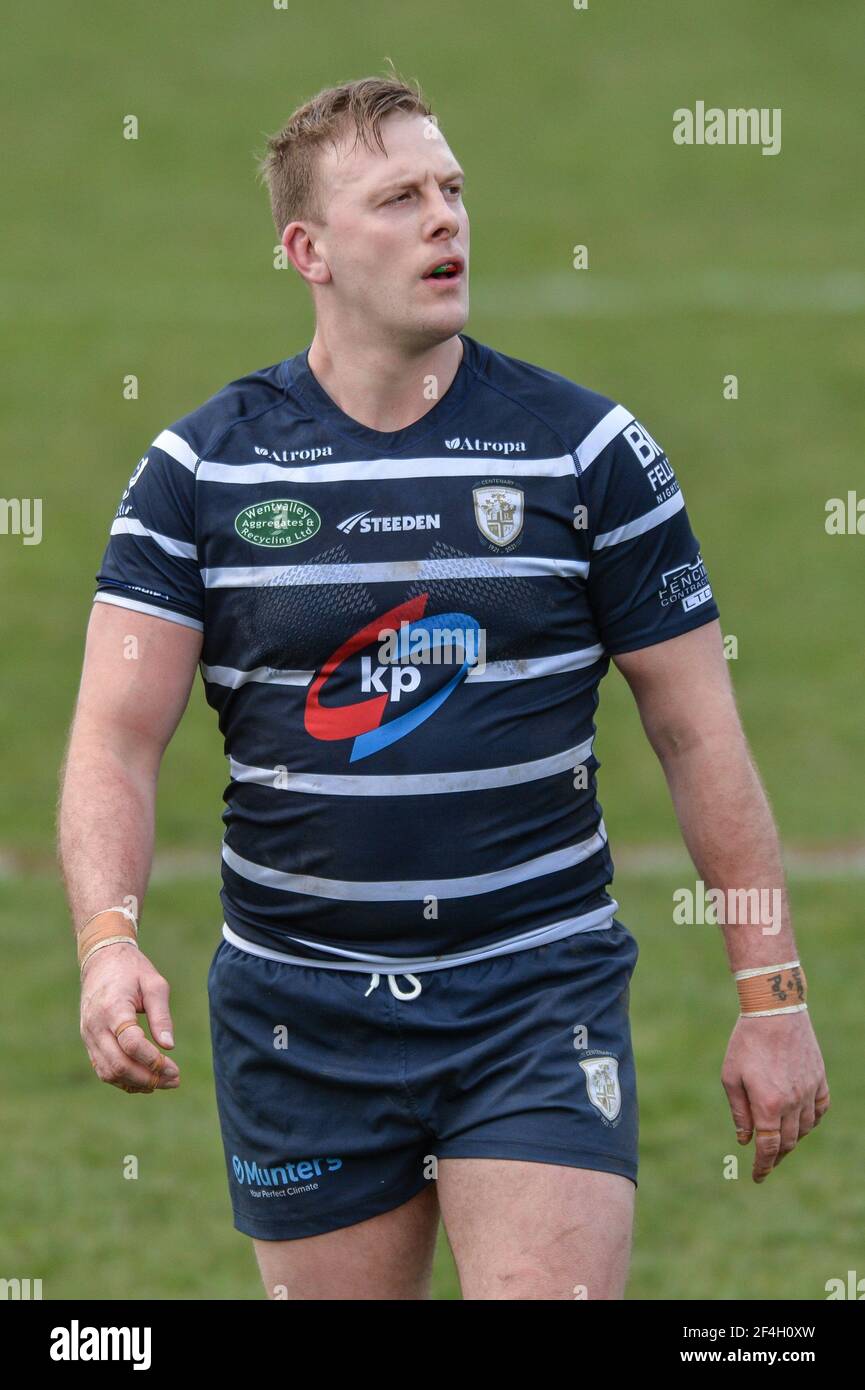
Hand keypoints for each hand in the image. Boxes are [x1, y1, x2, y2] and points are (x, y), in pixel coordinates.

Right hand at [80, 944, 179, 1093]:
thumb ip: (161, 1015)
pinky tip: (145, 1080)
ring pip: (108, 1072)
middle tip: (174, 1079)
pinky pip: (103, 1069)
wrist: (101, 961)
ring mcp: (89, 1036)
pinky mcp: (89, 1042)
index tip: (173, 1067)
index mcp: (113, 1008)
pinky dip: (124, 1079)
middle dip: (147, 1078)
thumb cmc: (132, 970)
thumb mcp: (154, 984)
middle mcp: (96, 1026)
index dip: (152, 1060)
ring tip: (163, 1082)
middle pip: (118, 1064)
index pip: (130, 1044)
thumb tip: (169, 1046)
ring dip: (136, 1083)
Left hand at [721, 1011, 828, 1181]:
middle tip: (767, 1163)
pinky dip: (811, 1121)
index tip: (757, 1177)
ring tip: (780, 1142)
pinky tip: (802, 1122)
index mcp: (768, 1105)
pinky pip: (820, 1109)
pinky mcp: (819, 1078)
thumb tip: (745, 1140)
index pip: (769, 1148)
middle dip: (776, 1157)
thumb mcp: (731, 1076)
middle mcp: (793, 1102)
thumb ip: (739, 1111)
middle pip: (788, 1142)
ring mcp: (809, 1091)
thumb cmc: (746, 1041)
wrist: (775, 1009)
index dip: (763, 1166)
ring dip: (792, 1140)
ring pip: (805, 1129)